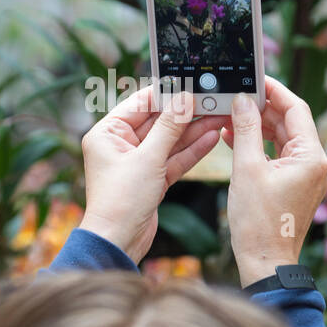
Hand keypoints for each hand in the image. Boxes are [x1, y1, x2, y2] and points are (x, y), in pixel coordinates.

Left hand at [79, 88, 225, 262]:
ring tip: (219, 116)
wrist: (118, 242)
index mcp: (107, 133)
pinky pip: (173, 159)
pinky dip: (191, 151)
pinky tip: (211, 137)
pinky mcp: (151, 178)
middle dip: (185, 113)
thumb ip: (168, 128)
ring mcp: (137, 162)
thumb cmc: (120, 202)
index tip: (190, 85)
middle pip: (158, 121)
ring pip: (169, 141)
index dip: (167, 94)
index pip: (140, 104)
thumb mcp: (147, 159)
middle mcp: (120, 145)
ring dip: (193, 130)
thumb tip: (183, 99)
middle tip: (211, 100)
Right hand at [222, 77, 326, 285]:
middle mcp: (316, 164)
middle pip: (290, 123)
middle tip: (238, 97)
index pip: (296, 109)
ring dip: (258, 127)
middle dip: (263, 109)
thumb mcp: (246, 169)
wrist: (265, 262)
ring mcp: (307, 176)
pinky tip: (235, 139)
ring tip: (231, 117)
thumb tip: (244, 101)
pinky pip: (279, 157)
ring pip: (283, 139)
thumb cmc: (259, 223)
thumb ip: (245, 130)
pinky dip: (259, 147)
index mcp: (312, 157)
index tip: (256, 79)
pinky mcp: (295, 186)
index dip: (275, 91)